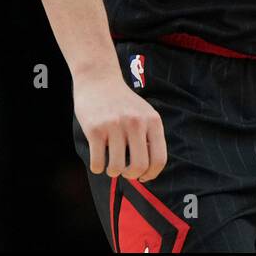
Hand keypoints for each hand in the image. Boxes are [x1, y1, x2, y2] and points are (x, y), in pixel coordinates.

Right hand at [74, 67, 167, 181]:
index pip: (159, 159)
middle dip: (131, 175)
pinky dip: (97, 167)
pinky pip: (98, 162)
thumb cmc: (122, 103)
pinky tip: (98, 160)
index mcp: (152, 121)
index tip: (142, 176)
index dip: (151, 174)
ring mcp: (115, 125)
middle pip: (139, 166)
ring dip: (112, 172)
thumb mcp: (144, 114)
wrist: (99, 79)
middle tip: (125, 172)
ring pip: (117, 167)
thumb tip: (147, 172)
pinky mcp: (95, 129)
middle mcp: (136, 122)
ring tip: (110, 165)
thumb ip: (149, 137)